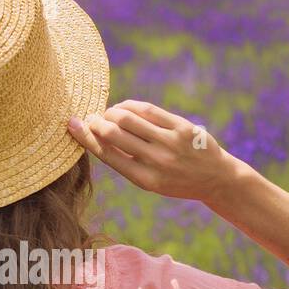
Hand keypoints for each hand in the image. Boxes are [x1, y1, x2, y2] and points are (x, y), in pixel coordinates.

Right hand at [67, 100, 243, 201]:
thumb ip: (128, 162)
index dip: (86, 137)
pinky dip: (130, 106)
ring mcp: (170, 143)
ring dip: (112, 112)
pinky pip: (148, 111)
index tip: (72, 125)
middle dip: (96, 122)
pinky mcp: (182, 128)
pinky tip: (124, 108)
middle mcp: (156, 162)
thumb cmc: (177, 180)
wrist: (216, 179)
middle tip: (90, 118)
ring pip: (129, 119)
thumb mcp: (151, 182)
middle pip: (114, 134)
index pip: (107, 155)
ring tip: (107, 113)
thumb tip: (96, 136)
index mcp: (144, 180)